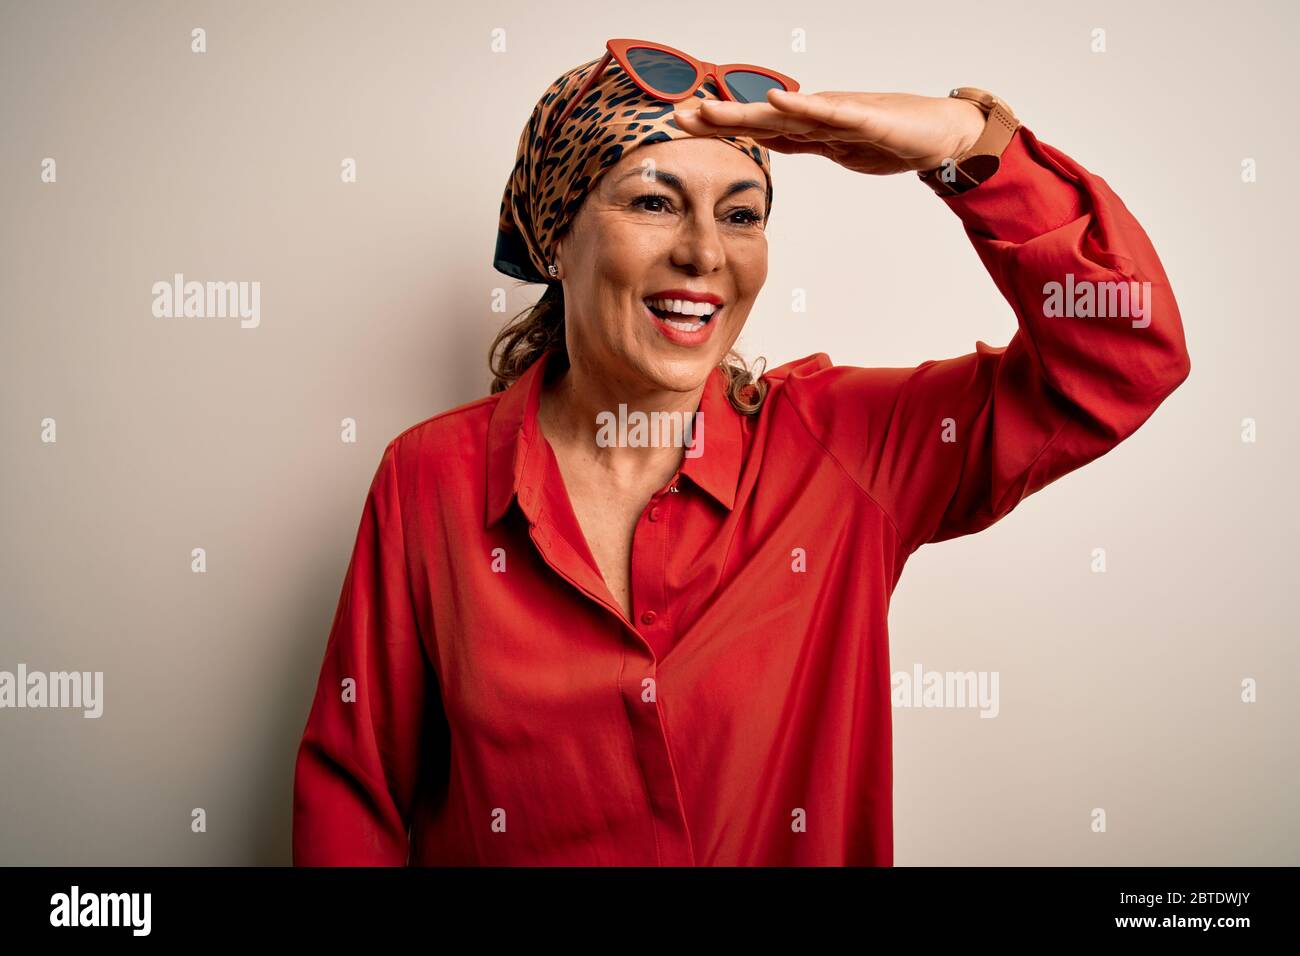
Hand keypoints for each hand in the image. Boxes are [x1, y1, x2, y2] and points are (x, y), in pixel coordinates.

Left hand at [674, 89, 987, 176]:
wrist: (941, 135)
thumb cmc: (890, 138)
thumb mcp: (836, 148)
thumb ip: (803, 143)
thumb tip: (768, 142)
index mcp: (810, 125)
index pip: (756, 126)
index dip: (719, 125)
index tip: (682, 124)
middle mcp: (818, 114)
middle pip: (760, 117)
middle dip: (718, 118)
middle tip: (678, 117)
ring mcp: (841, 114)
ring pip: (786, 113)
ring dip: (746, 111)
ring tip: (710, 109)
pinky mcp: (866, 119)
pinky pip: (830, 113)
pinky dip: (801, 106)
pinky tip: (776, 99)